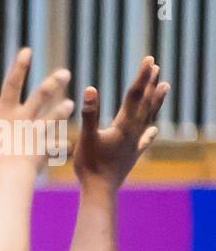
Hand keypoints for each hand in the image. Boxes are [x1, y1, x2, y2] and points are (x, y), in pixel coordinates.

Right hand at [0, 47, 73, 173]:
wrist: (10, 175)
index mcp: (6, 113)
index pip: (12, 85)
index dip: (19, 68)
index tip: (28, 50)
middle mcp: (24, 119)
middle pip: (40, 98)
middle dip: (52, 84)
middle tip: (65, 73)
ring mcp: (36, 134)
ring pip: (51, 119)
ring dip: (60, 112)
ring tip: (71, 104)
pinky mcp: (43, 151)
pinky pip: (53, 148)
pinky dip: (60, 147)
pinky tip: (68, 146)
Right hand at [74, 57, 168, 188]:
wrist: (100, 190)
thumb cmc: (90, 165)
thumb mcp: (86, 137)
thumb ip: (90, 113)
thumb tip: (91, 89)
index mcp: (124, 125)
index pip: (134, 95)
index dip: (142, 76)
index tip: (149, 59)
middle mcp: (134, 132)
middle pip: (145, 103)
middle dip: (150, 84)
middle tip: (156, 67)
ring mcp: (135, 143)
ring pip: (149, 117)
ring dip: (156, 101)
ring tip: (165, 87)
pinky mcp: (133, 154)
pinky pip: (145, 139)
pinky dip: (150, 132)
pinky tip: (154, 130)